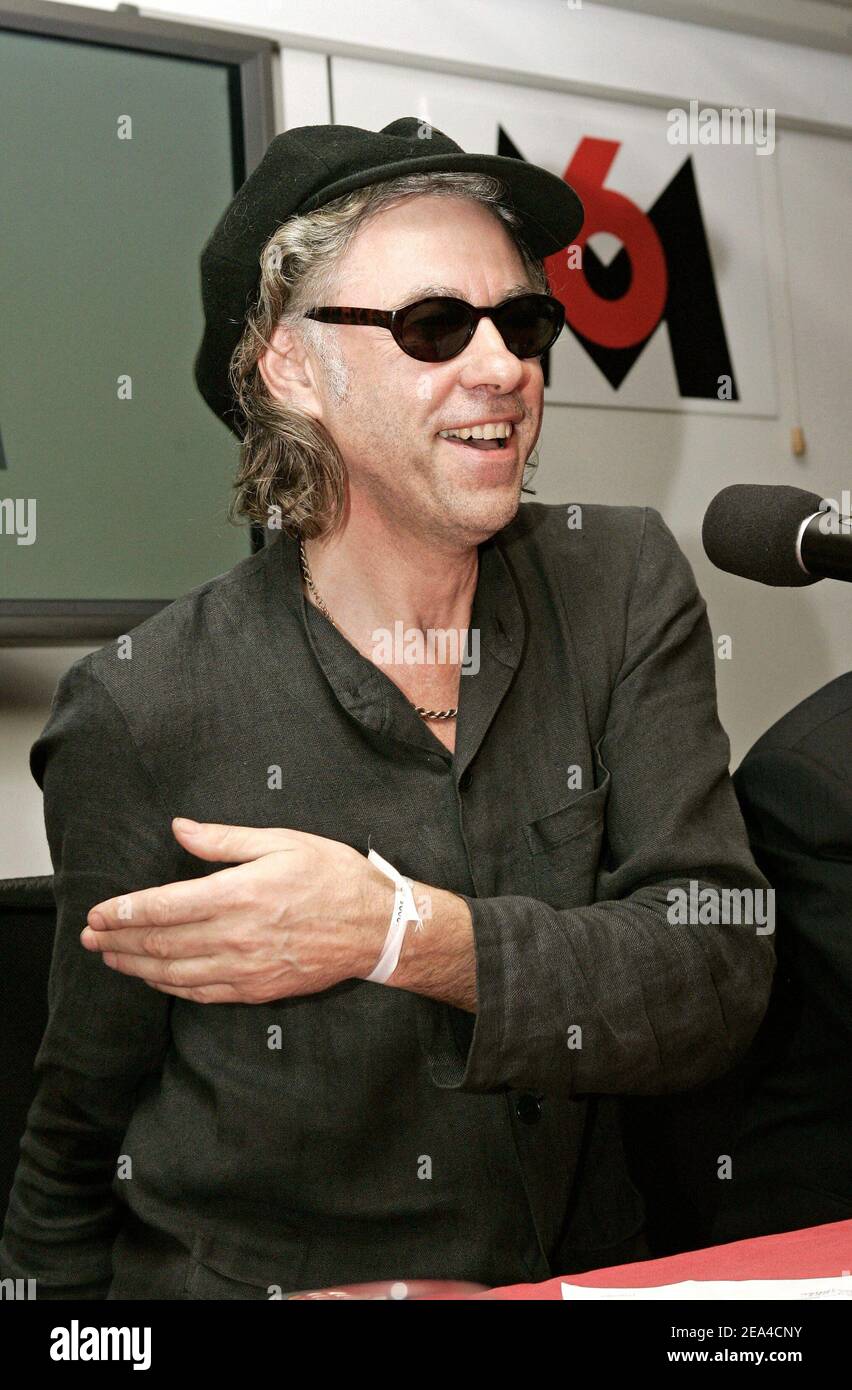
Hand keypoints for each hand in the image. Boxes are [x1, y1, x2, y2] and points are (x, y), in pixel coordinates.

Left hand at [80, 818, 394, 1003]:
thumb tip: (180, 829)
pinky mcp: (256, 990)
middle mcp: (235, 936)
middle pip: (161, 944)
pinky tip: (154, 979)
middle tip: (89, 937)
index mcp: (237, 894)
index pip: (163, 907)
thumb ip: (224, 840)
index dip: (124, 912)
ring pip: (174, 973)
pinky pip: (201, 993)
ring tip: (110, 958)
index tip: (98, 912)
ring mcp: (244, 969)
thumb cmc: (333, 876)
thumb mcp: (282, 841)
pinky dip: (169, 987)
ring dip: (135, 967)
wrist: (376, 928)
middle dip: (119, 941)